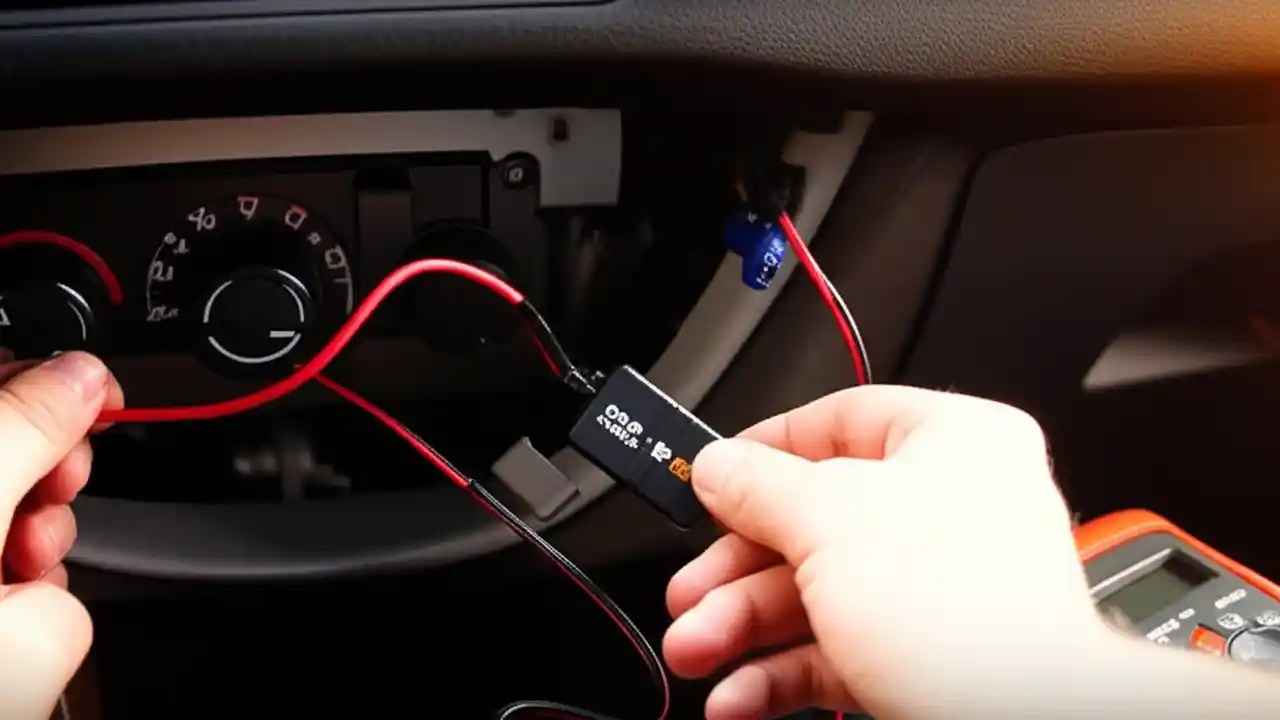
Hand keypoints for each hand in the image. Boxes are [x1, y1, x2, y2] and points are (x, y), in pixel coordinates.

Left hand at [0, 350, 121, 719]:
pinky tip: (24, 586)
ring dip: (46, 522)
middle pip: (13, 443)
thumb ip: (27, 418)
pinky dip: (42, 570)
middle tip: (58, 475)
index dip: (34, 377)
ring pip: (27, 503)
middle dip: (46, 458)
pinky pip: (32, 558)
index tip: (87, 383)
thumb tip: (81, 372)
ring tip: (26, 551)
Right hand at [664, 386, 1112, 719]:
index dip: (765, 448)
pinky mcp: (923, 660)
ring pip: (814, 594)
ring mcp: (938, 590)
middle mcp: (950, 511)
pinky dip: (777, 672)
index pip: (840, 421)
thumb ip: (759, 484)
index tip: (710, 477)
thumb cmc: (971, 617)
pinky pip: (833, 651)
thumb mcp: (831, 519)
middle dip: (734, 568)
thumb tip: (716, 465)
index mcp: (954, 445)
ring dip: (741, 625)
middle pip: (811, 520)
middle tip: (689, 590)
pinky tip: (738, 693)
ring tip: (696, 649)